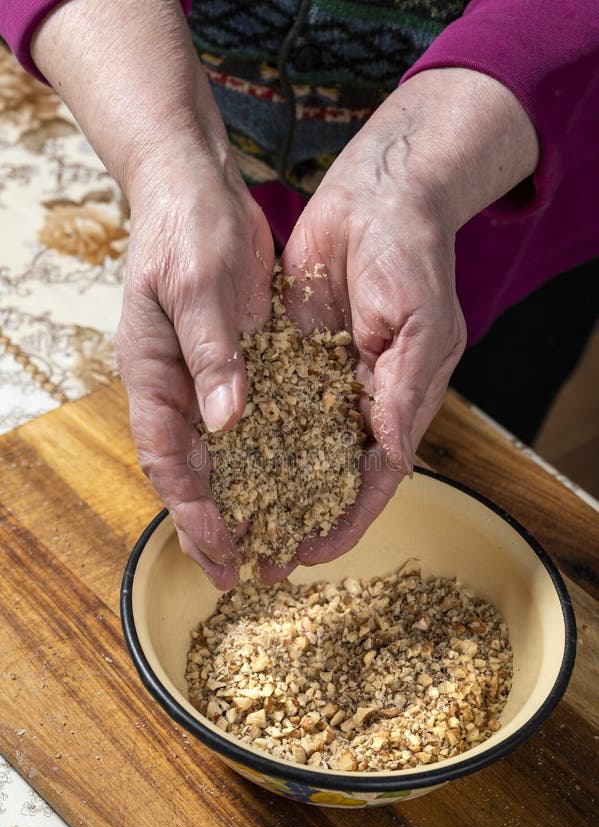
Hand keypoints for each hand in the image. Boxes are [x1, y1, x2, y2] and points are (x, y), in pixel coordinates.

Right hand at [116, 154, 273, 587]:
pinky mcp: (241, 365)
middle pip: (193, 473)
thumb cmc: (187, 228)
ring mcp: (209, 379)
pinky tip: (294, 486)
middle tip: (240, 575)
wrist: (199, 189)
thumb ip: (210, 351)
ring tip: (269, 547)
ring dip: (243, 503)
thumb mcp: (198, 283)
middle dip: (213, 526)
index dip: (192, 508)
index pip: (168, 457)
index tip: (220, 549)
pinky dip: (268, 459)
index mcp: (154, 374)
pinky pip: (254, 423)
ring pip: (223, 456)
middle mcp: (179, 387)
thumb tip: (226, 421)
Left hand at [282, 68, 537, 565]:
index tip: (313, 552)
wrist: (377, 193)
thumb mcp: (421, 323)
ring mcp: (322, 376)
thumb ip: (406, 390)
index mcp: (397, 400)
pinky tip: (218, 459)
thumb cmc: (413, 255)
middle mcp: (358, 398)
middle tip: (265, 558)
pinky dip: (246, 430)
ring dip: (267, 484)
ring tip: (234, 523)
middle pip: (327, 472)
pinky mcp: (290, 350)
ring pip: (291, 444)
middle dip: (299, 516)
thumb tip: (394, 455)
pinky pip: (266, 397)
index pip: (373, 477)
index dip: (346, 518)